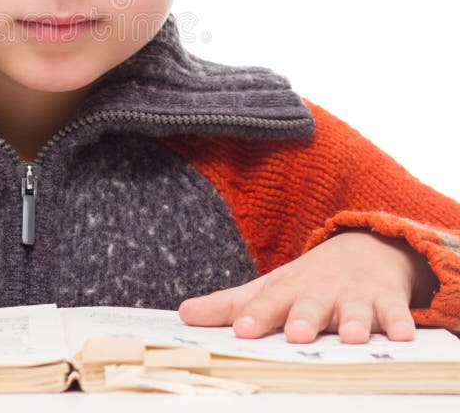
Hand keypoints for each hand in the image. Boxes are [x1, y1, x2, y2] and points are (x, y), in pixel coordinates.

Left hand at [178, 229, 438, 343]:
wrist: (361, 248)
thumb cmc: (306, 281)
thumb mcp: (268, 288)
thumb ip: (228, 305)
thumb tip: (183, 315)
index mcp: (287, 290)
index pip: (267, 304)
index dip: (256, 317)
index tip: (243, 331)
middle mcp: (319, 292)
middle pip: (311, 304)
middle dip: (305, 317)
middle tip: (298, 332)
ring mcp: (354, 295)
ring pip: (355, 309)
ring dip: (354, 321)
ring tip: (353, 336)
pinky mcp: (386, 300)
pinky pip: (395, 312)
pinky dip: (400, 321)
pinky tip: (402, 335)